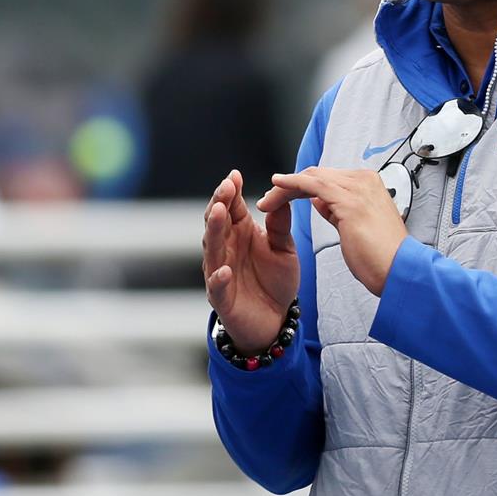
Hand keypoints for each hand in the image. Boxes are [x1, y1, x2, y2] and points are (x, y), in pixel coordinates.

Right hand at [202, 168, 298, 352]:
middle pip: (217, 222)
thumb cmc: (275, 280)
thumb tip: (281, 195)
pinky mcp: (222, 298)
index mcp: (240, 233)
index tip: (234, 175)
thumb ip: (280, 225)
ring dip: (214, 231)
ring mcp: (220, 272)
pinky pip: (217, 286)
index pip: (231, 207)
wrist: (275, 319)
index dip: (230, 192)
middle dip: (219, 203)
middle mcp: (225, 249)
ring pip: (212, 248)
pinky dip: (219, 278)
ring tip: (219, 213)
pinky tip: (224, 270)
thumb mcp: (284, 249)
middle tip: (226, 188)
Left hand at [263, 166, 405, 296]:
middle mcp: (364, 181)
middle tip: (269, 199)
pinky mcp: (348, 201)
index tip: (282, 196)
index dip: (301, 186)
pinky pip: (312, 185)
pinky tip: (277, 186)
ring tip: (267, 200)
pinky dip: (291, 183)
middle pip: (317, 175)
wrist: (399, 270)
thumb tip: (319, 200)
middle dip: (289, 185)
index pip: (327, 178)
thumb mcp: (354, 226)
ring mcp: (358, 188)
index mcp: (368, 185)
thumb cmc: (381, 256)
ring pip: (311, 178)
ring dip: (284, 188)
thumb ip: (337, 209)